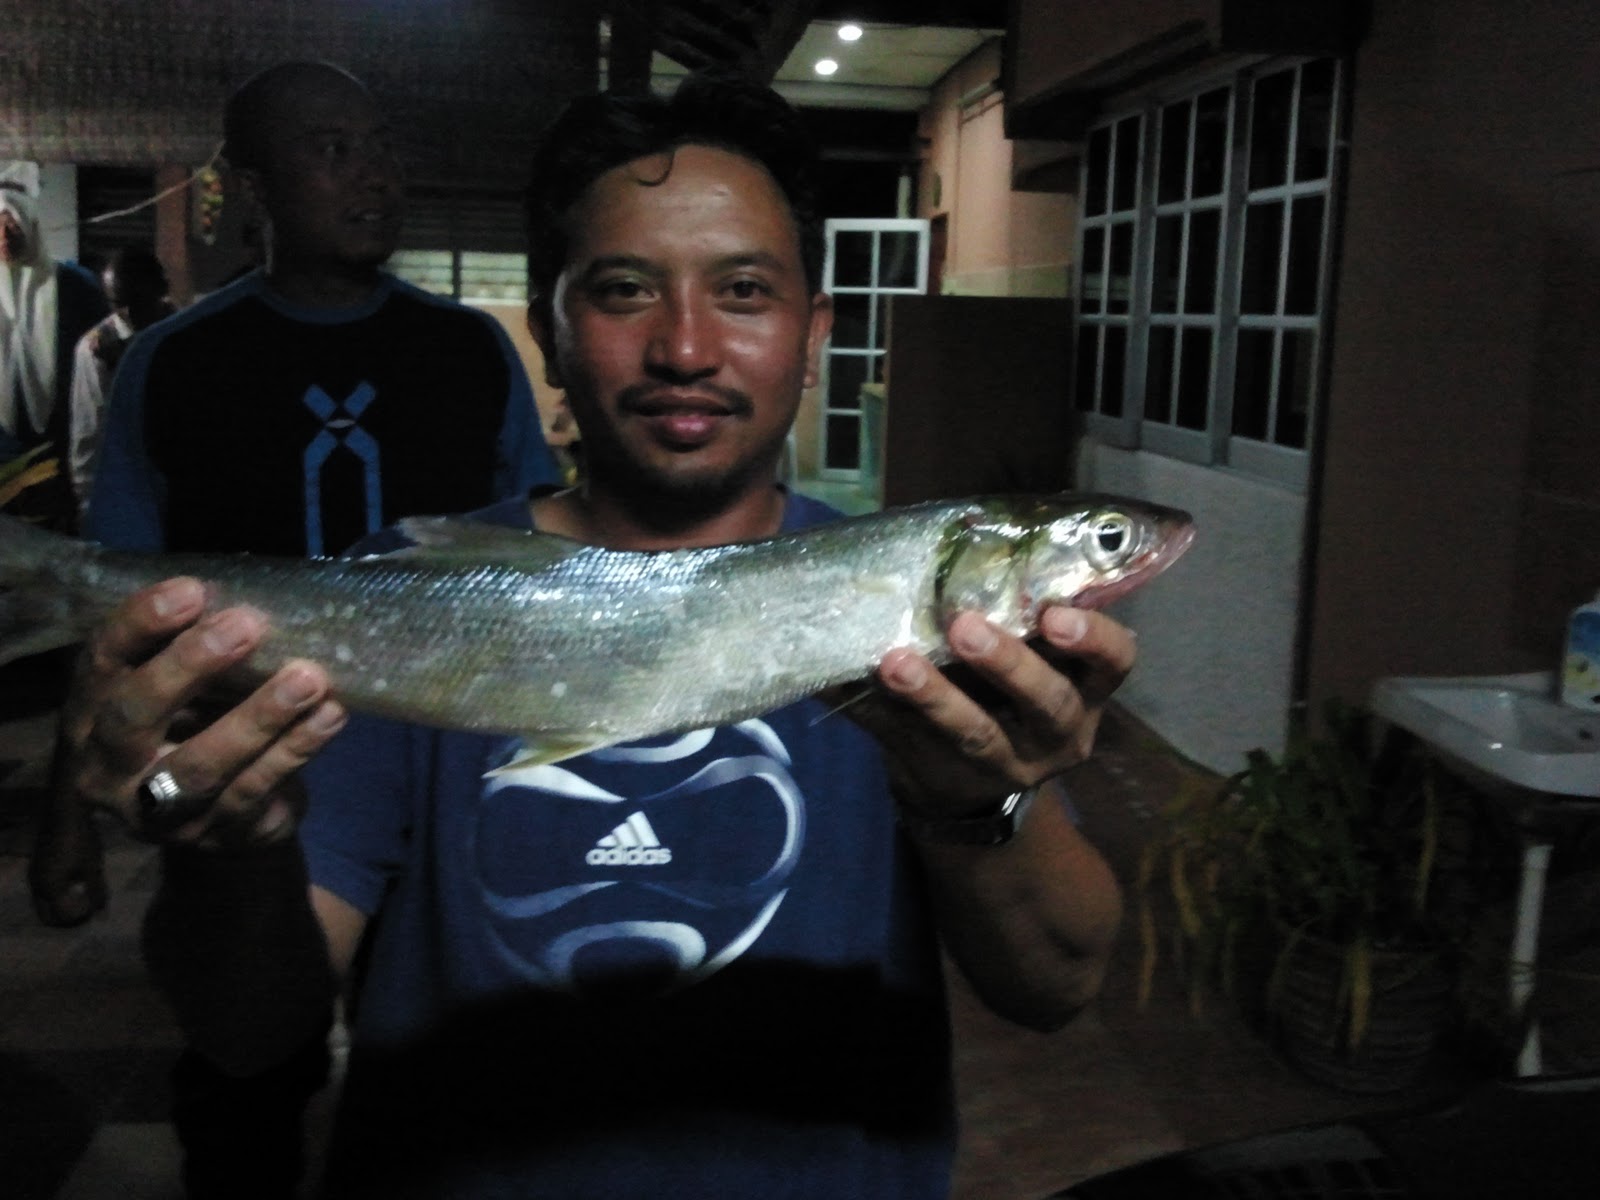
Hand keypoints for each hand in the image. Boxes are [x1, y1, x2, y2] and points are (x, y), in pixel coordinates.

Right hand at [60, 577, 346, 848]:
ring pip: (201, 764)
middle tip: (247, 626)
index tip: (192, 590)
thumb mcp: (185, 684)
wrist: (224, 814)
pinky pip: (255, 790)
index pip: (102, 661)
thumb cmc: (200, 722)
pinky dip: (295, 749)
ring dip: (259, 716)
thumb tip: (242, 596)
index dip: (141, 623)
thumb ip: (194, 646)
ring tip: (307, 677)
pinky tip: (328, 715)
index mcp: (92, 712)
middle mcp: (109, 767)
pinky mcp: (214, 834)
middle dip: (190, 666)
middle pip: (135, 716)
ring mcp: (158, 811)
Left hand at [837, 607, 1135, 818]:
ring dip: (935, 696)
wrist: (967, 784)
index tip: (1059, 614)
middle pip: (1048, 701)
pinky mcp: (947, 779)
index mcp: (1083, 685)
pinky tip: (849, 680)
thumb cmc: (1002, 688)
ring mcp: (1007, 764)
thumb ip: (1012, 605)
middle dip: (1009, 663)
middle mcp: (1058, 730)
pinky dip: (881, 711)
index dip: (1095, 638)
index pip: (1114, 661)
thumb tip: (965, 521)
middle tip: (966, 627)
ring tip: (896, 663)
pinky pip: (912, 744)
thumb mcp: (1026, 651)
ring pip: (978, 735)